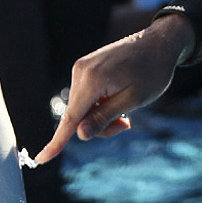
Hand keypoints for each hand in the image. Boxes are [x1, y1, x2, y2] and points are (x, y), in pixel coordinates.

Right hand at [36, 13, 194, 161]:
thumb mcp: (133, 100)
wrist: (160, 42)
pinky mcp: (86, 67)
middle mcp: (80, 71)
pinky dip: (100, 103)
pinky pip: (86, 95)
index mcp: (92, 79)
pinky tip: (118, 96)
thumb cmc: (153, 72)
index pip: (71, 119)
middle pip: (78, 116)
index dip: (57, 143)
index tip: (42, 159)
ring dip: (101, 115)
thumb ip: (104, 117)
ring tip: (126, 109)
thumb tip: (80, 134)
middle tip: (126, 124)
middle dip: (99, 126)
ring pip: (82, 107)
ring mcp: (82, 67)